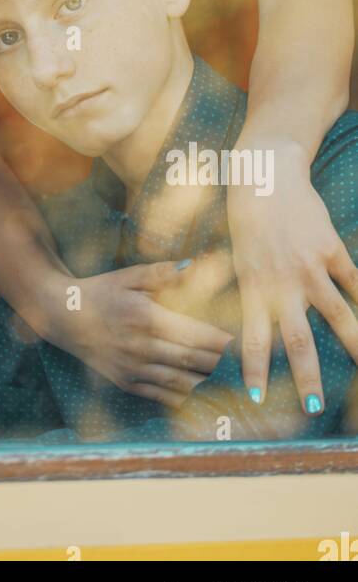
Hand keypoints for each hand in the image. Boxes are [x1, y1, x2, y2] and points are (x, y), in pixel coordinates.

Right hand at [54, 261, 234, 407]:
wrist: (62, 316)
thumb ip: (164, 273)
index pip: (195, 333)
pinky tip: (201, 392)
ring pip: (182, 382)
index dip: (222, 340)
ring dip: (208, 382)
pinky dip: (186, 396)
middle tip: (243, 363)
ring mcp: (133, 369)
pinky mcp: (127, 383)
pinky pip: (163, 395)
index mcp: (146, 317)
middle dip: (222, 363)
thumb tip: (196, 264)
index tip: (240, 341)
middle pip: (194, 360)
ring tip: (229, 380)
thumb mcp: (129, 276)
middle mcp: (141, 347)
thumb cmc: (101, 291)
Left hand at [228, 137, 357, 414]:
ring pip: (338, 316)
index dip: (255, 368)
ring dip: (354, 347)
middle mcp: (283, 282)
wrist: (266, 174)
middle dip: (306, 376)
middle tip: (313, 407)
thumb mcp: (235, 255)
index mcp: (253, 285)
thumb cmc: (245, 217)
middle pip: (299, 339)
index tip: (258, 398)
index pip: (253, 337)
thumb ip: (246, 290)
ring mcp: (311, 266)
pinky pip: (354, 282)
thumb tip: (242, 323)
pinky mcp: (332, 249)